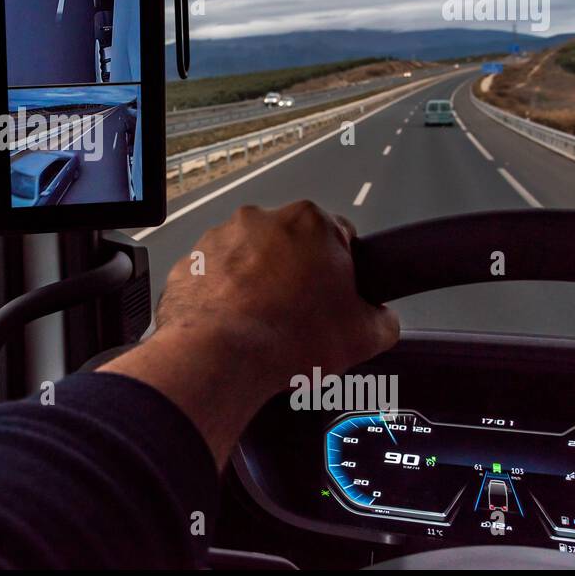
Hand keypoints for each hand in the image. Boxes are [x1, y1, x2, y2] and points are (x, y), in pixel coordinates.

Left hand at [101, 201, 398, 465]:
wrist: (219, 357)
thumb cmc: (291, 338)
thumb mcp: (364, 336)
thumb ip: (383, 320)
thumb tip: (382, 319)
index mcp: (311, 223)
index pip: (341, 237)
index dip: (343, 270)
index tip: (334, 296)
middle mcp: (262, 218)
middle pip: (291, 245)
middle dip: (297, 274)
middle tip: (299, 314)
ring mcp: (220, 237)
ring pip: (249, 258)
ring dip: (257, 282)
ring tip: (262, 323)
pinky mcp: (190, 260)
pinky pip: (214, 276)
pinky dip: (223, 295)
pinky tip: (232, 325)